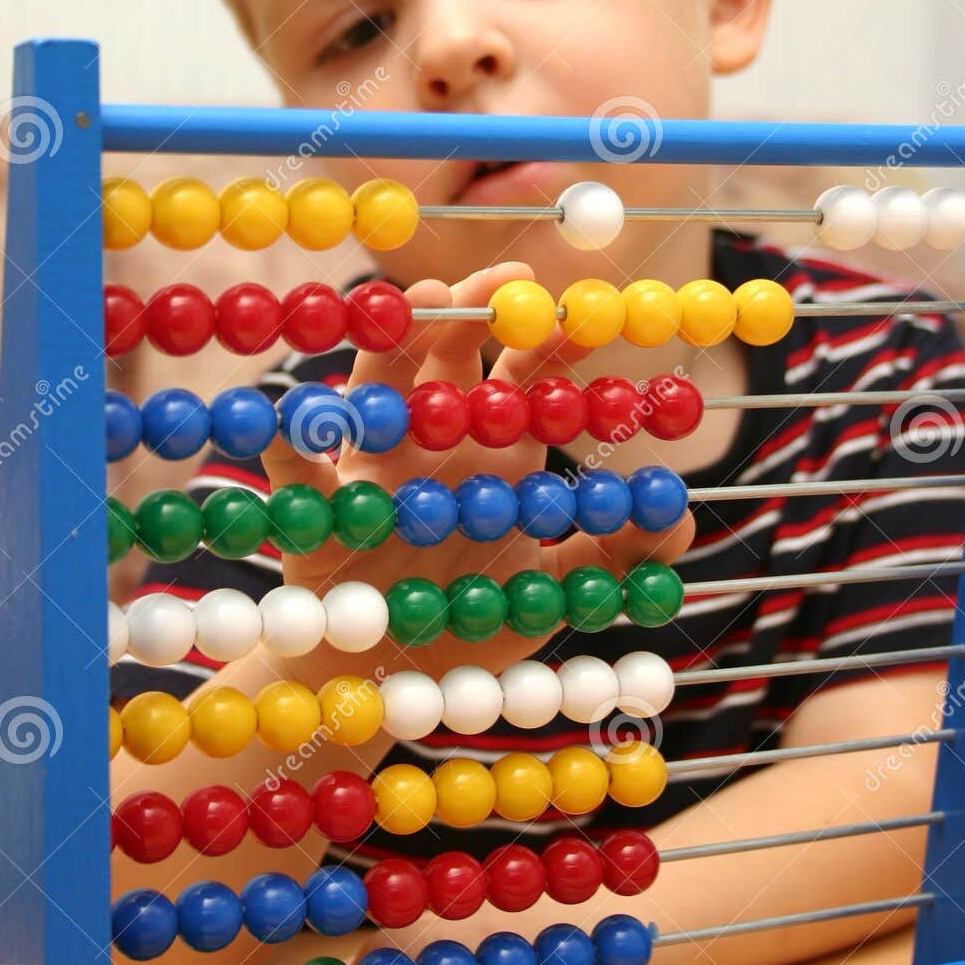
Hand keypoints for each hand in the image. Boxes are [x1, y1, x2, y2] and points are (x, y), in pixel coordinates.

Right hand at [261, 261, 693, 683]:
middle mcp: (434, 445)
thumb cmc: (475, 617)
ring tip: (407, 307)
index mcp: (495, 450)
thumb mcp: (552, 588)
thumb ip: (615, 552)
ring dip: (390, 347)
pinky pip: (293, 470)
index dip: (549, 335)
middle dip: (470, 315)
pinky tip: (287, 420)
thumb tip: (680, 515)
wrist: (396, 678)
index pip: (524, 373)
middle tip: (496, 285)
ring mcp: (373, 470)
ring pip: (377, 393)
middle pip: (448, 363)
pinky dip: (284, 441)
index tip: (580, 308)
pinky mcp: (317, 510)